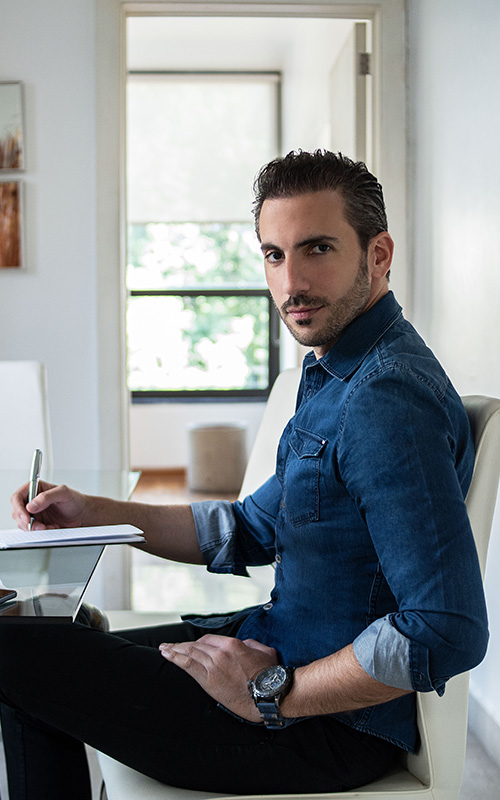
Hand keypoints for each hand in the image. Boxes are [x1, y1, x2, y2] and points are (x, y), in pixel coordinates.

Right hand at [11, 482, 88, 530]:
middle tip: (40, 526)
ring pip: (23, 523)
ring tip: (50, 526)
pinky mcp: (38, 523)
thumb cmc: (75, 500)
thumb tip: (31, 505)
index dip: (19, 508)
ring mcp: (34, 513)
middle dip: (27, 521)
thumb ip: (47, 497)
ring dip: (35, 527)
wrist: (82, 514)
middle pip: (17, 512)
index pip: (17, 497)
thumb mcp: (63, 494)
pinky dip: (40, 531)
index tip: (27, 517)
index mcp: (35, 488)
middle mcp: (32, 500)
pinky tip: (52, 527)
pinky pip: (32, 530)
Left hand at [159, 634, 277, 721]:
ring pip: (189, 653)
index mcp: (232, 644)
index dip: (198, 642)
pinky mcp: (209, 681)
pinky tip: (167, 655)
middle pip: (196, 645)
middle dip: (182, 645)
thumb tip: (244, 644)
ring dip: (174, 650)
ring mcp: (213, 666)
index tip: (192, 645)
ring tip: (164, 649)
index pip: (209, 639)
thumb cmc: (269, 675)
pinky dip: (176, 658)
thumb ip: (251, 644)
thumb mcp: (264, 651)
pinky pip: (188, 665)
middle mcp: (220, 652)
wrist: (270, 695)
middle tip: (170, 646)